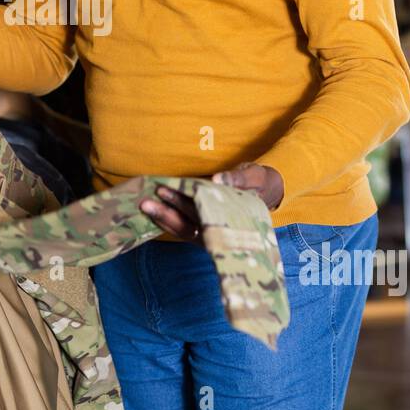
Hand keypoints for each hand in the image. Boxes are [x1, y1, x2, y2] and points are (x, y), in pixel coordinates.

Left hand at [139, 163, 284, 238]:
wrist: (264, 191)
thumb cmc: (258, 183)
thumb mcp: (254, 176)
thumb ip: (238, 178)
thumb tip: (216, 180)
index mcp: (233, 220)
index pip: (206, 217)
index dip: (185, 207)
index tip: (168, 194)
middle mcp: (219, 230)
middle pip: (190, 225)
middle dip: (167, 213)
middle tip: (147, 201)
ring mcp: (209, 232)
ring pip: (182, 230)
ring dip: (163, 218)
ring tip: (144, 205)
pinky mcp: (201, 229)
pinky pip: (181, 228)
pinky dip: (166, 219)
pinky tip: (152, 209)